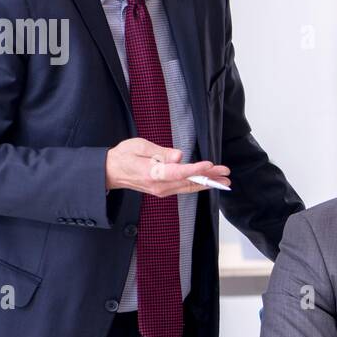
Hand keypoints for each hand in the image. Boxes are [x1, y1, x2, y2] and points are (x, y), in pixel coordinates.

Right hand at [105, 137, 230, 196]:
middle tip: (226, 173)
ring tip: (224, 180)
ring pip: (188, 187)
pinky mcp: (163, 191)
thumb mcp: (139, 145)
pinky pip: (184, 188)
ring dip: (207, 183)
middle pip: (188, 181)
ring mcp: (161, 190)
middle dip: (209, 177)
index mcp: (151, 173)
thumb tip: (179, 156)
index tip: (209, 165)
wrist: (111, 172)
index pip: (178, 172)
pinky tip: (209, 183)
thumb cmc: (123, 156)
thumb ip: (160, 151)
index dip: (195, 169)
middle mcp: (158, 185)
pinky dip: (198, 185)